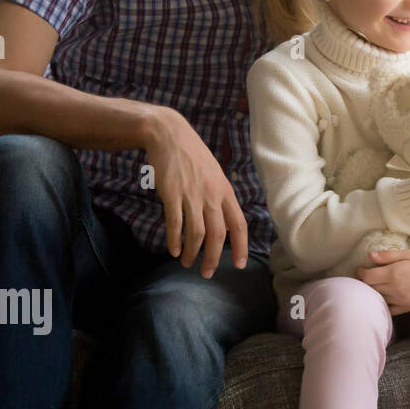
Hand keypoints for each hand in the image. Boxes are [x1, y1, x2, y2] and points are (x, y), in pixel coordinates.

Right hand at [143, 106, 247, 277]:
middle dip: (213, 258)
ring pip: (197, 233)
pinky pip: (176, 223)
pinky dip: (175, 240)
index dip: (241, 246)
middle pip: (218, 235)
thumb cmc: (192, 156)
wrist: (169, 135)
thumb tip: (222, 222)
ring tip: (187, 263)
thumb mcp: (214, 175)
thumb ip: (219, 198)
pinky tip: (173, 250)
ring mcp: (192, 195)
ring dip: (193, 253)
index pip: (239, 224)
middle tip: (207, 273)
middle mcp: (212, 195)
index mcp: (225, 191)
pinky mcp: (172, 194)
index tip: (239, 264)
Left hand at [354, 248, 409, 314]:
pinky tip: (380, 298)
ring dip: (371, 292)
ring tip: (371, 285)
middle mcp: (395, 289)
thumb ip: (388, 255)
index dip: (360, 272)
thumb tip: (370, 256)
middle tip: (364, 276)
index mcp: (394, 273)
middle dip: (364, 281)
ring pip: (377, 298)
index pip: (367, 277)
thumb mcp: (409, 254)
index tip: (361, 268)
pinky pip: (387, 309)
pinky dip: (381, 304)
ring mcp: (400, 300)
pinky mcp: (406, 308)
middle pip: (370, 288)